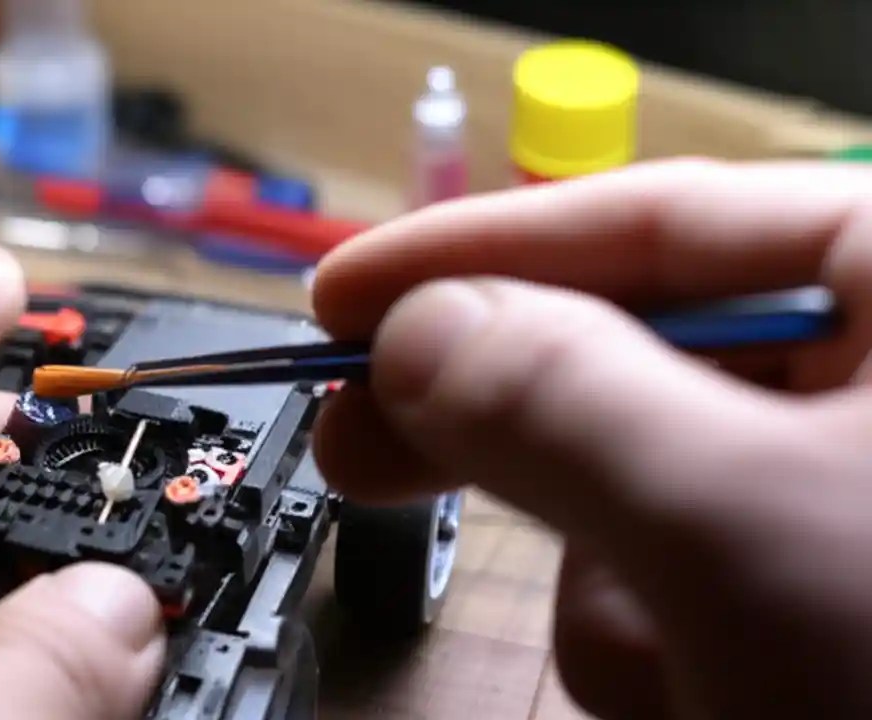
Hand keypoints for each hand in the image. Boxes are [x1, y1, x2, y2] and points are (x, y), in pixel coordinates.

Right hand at [311, 160, 871, 718]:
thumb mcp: (740, 525)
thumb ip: (560, 396)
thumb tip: (421, 331)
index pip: (658, 223)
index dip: (473, 253)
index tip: (345, 295)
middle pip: (634, 351)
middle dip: (499, 410)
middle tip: (359, 429)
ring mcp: (848, 498)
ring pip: (643, 488)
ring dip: (609, 573)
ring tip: (678, 670)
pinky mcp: (817, 592)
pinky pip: (678, 578)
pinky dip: (655, 636)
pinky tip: (699, 691)